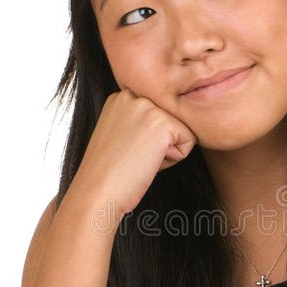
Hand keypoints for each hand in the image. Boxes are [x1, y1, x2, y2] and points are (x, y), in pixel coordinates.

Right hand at [70, 89, 195, 218]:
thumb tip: (161, 124)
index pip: (157, 113)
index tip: (126, 149)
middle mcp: (133, 95)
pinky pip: (189, 140)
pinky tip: (148, 162)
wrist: (98, 191)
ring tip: (139, 158)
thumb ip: (138, 120)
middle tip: (133, 156)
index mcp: (120, 96)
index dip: (148, 138)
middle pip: (170, 119)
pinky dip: (174, 158)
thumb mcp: (119, 134)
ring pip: (181, 128)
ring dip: (166, 150)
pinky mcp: (163, 122)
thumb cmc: (109, 172)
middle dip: (159, 142)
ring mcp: (148, 106)